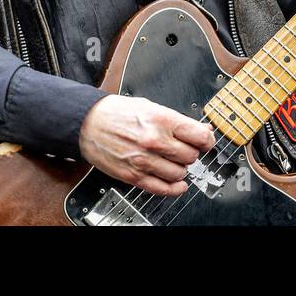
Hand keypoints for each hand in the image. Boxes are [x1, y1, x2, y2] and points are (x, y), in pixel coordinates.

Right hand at [78, 95, 214, 195]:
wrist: (89, 123)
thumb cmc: (117, 113)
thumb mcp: (150, 106)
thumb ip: (177, 120)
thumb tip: (202, 130)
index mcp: (161, 119)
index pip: (199, 136)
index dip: (206, 140)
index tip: (205, 142)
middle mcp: (154, 141)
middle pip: (191, 157)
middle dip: (191, 153)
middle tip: (183, 149)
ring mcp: (144, 160)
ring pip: (180, 174)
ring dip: (180, 169)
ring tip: (173, 162)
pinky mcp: (134, 176)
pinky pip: (163, 189)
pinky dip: (175, 189)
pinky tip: (177, 183)